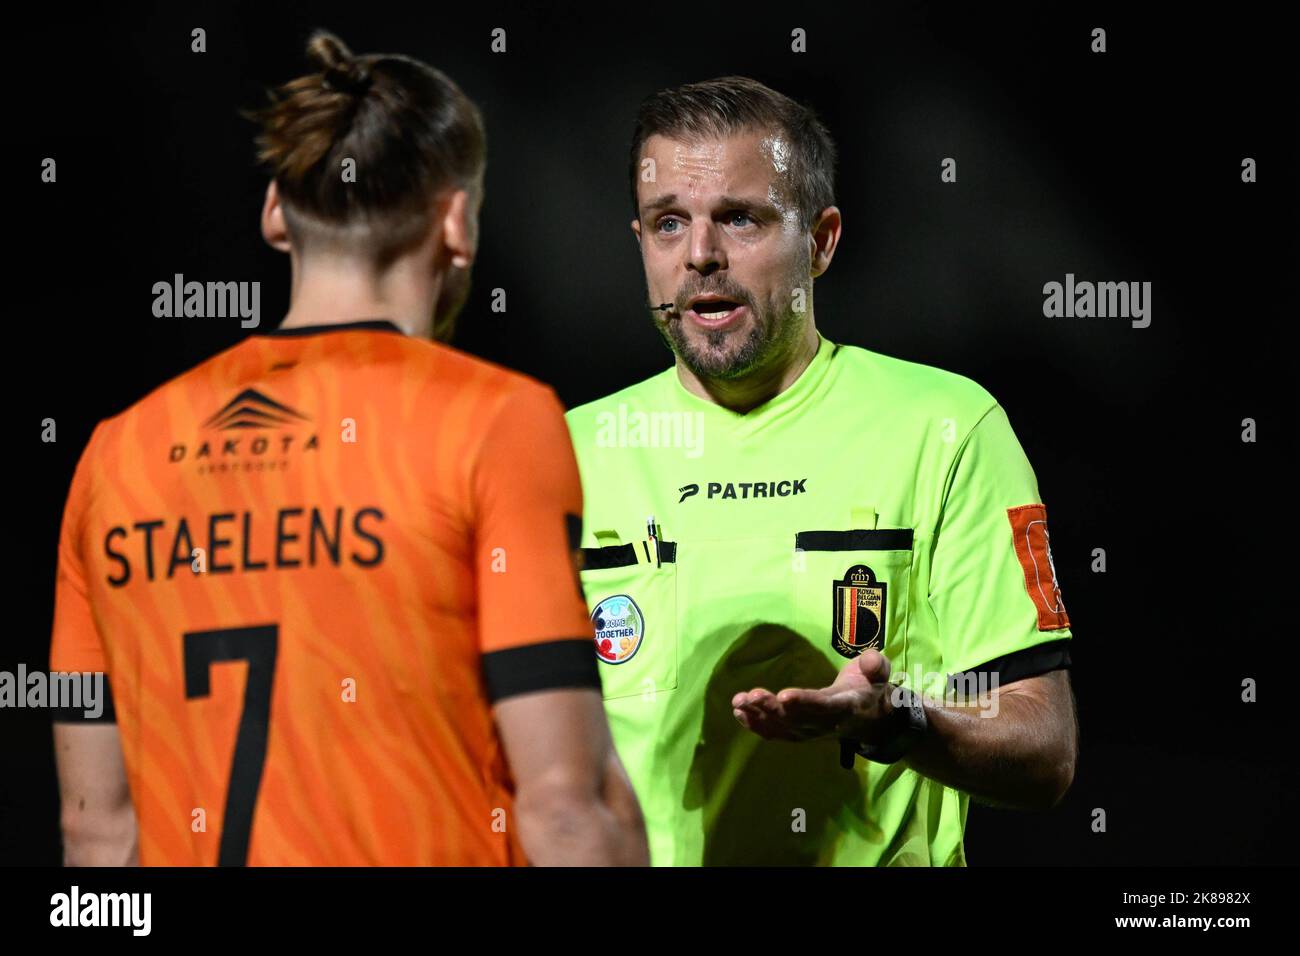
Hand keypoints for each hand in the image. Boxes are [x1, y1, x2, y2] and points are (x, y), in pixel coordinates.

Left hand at [731, 649, 895, 741]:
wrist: (871, 719)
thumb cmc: (871, 689)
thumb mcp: (880, 674)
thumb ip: (876, 665)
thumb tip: (871, 661)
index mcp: (845, 707)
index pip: (823, 706)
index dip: (804, 702)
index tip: (784, 695)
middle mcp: (825, 724)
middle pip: (796, 719)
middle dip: (772, 708)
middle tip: (750, 695)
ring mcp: (810, 732)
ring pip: (782, 727)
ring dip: (758, 715)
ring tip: (738, 702)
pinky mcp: (799, 734)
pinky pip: (775, 733)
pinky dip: (756, 725)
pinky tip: (738, 713)